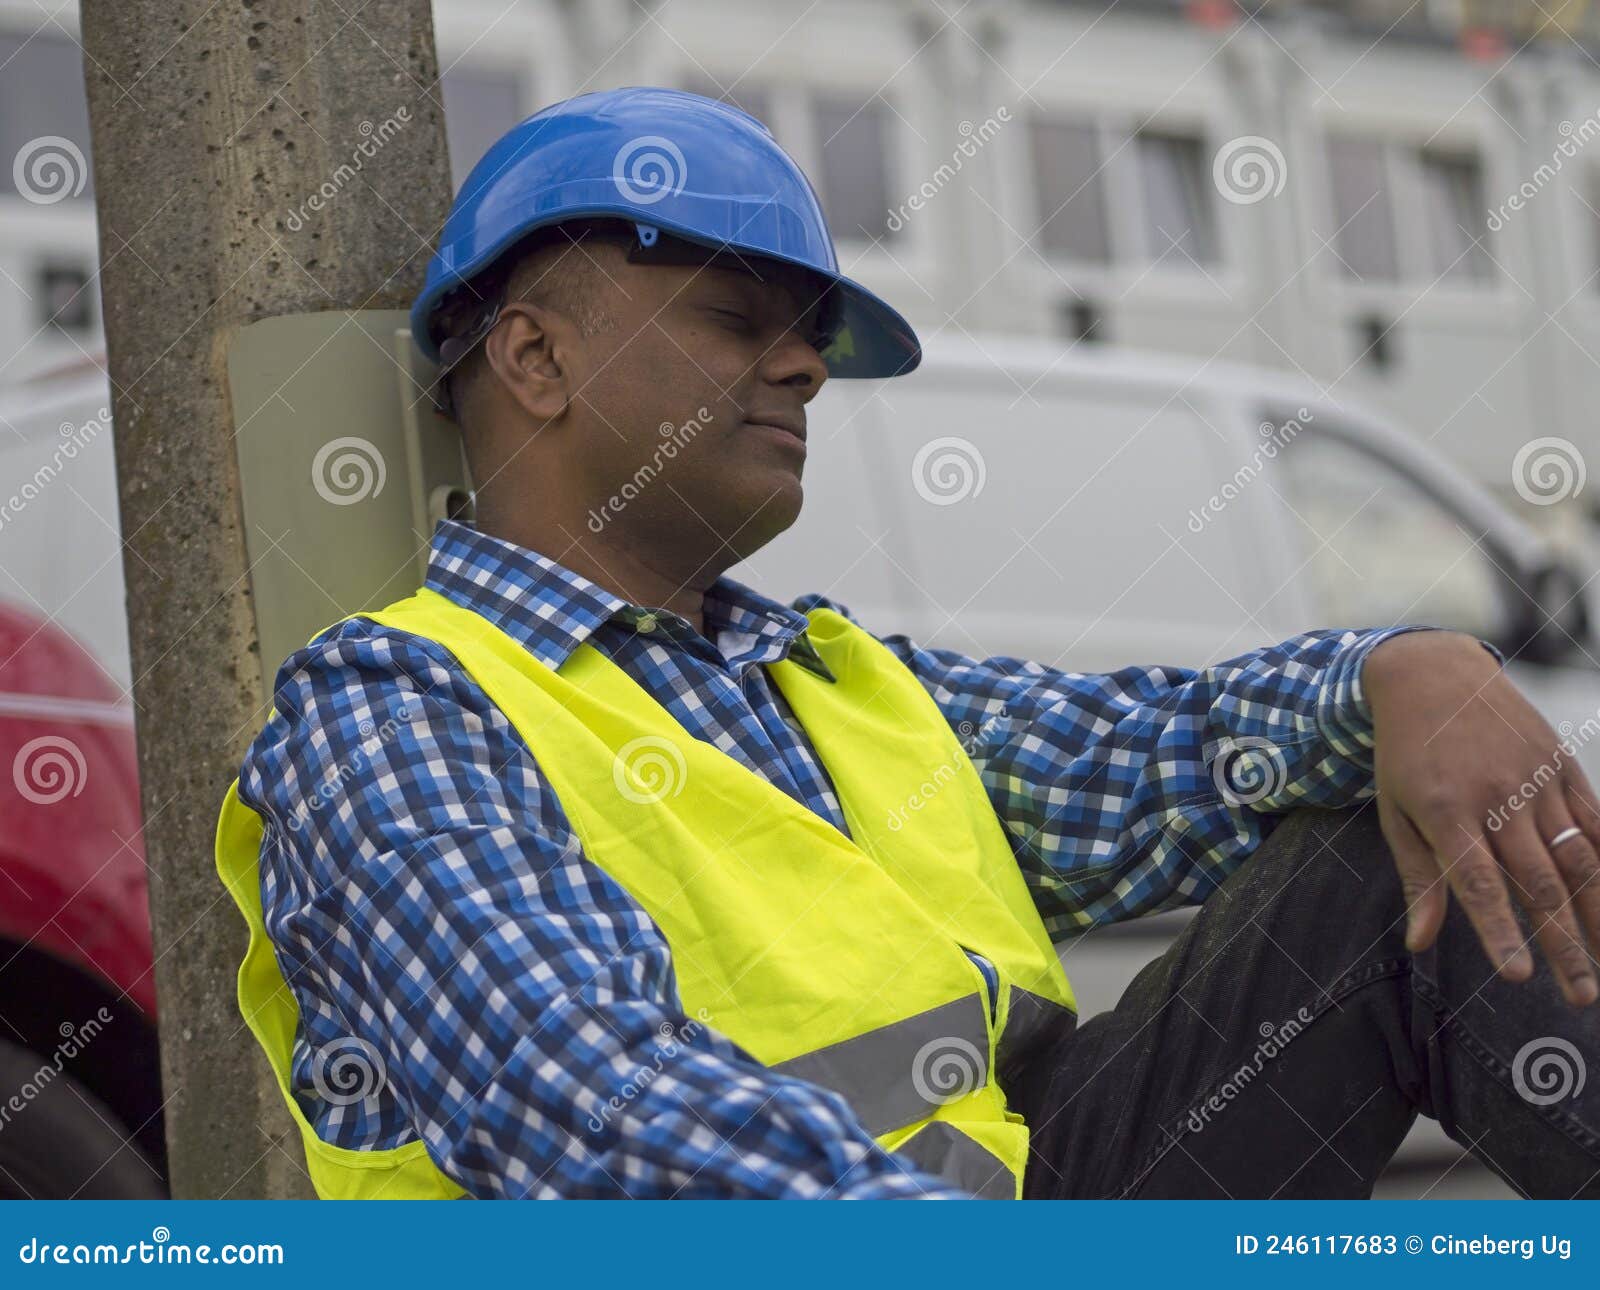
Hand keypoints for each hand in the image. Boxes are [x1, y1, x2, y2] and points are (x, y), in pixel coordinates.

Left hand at [1365, 629, 1599, 1006]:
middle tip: (1581, 997)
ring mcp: (1536, 781)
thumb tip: (1419, 943)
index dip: (1500, 931)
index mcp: (1446, 811)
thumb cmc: (1405, 754)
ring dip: (1598, 917)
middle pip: (1539, 882)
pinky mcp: (1562, 767)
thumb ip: (1418, 878)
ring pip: (1579, 859)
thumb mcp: (1394, 812)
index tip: (1519, 976)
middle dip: (1563, 944)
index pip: (1479, 884)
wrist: (1432, 675)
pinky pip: (1596, 824)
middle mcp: (1497, 798)